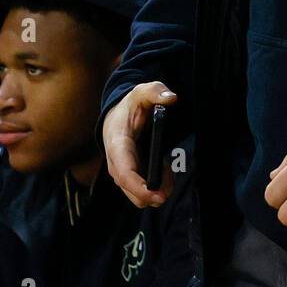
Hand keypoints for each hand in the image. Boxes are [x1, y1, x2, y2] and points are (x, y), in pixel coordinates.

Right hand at [104, 80, 176, 207]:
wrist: (116, 115)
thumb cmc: (130, 106)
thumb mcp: (142, 92)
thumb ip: (156, 91)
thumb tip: (171, 98)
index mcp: (117, 142)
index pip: (123, 170)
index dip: (137, 186)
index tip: (156, 193)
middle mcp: (115, 161)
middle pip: (128, 188)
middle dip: (148, 195)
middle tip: (167, 190)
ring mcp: (120, 170)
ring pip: (134, 193)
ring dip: (154, 192)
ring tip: (169, 176)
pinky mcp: (128, 174)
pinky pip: (140, 189)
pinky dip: (155, 186)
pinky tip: (166, 173)